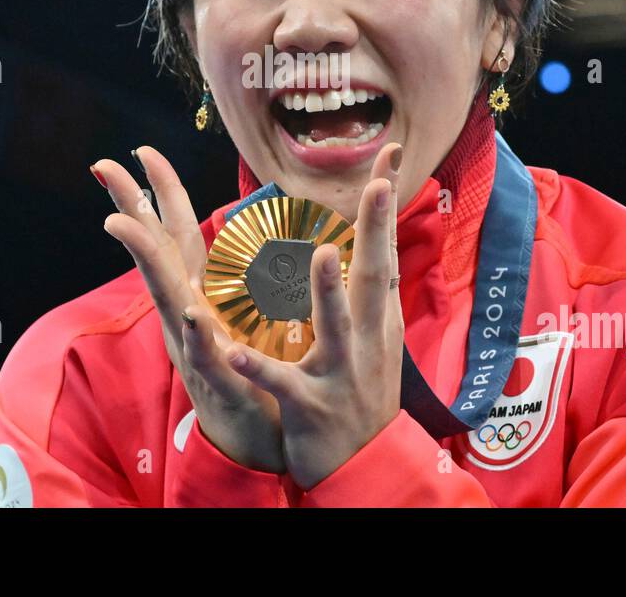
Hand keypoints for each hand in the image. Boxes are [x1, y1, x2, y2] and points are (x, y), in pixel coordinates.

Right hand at [92, 146, 284, 472]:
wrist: (254, 434)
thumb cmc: (248, 368)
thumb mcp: (236, 311)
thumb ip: (231, 273)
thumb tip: (235, 229)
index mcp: (198, 291)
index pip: (176, 231)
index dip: (160, 190)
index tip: (141, 151)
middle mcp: (186, 313)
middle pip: (156, 251)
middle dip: (129, 207)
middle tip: (103, 167)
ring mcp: (195, 346)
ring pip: (166, 296)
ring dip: (145, 260)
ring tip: (122, 224)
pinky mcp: (218, 379)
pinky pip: (204, 355)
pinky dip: (197, 335)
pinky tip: (191, 315)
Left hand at [223, 142, 404, 489]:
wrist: (367, 467)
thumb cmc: (363, 394)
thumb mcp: (376, 340)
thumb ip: (369, 292)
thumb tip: (373, 241)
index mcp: (377, 319)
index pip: (384, 251)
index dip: (385, 207)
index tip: (389, 157)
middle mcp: (366, 339)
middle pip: (372, 278)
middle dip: (375, 231)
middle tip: (378, 186)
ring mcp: (341, 372)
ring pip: (336, 326)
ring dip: (329, 290)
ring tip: (323, 253)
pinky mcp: (311, 406)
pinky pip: (282, 383)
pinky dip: (259, 366)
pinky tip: (235, 350)